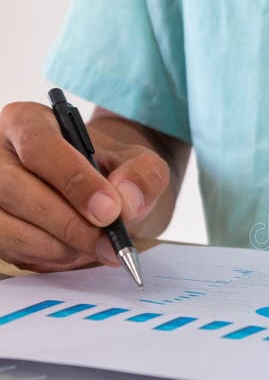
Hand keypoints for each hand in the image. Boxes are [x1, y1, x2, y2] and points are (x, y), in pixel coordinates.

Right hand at [0, 101, 169, 271]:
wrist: (100, 196)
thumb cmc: (113, 172)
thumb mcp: (142, 165)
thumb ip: (143, 176)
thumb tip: (125, 201)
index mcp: (29, 122)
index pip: (40, 147)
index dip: (75, 182)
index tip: (109, 211)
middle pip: (15, 188)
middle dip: (68, 223)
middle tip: (108, 243)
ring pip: (7, 225)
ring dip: (56, 245)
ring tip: (94, 246)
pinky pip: (8, 248)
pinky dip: (46, 257)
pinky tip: (74, 250)